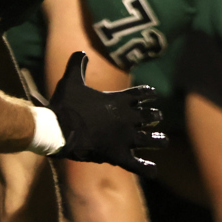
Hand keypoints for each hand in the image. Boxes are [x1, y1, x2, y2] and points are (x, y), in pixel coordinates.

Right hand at [50, 52, 165, 174]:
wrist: (57, 130)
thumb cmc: (65, 105)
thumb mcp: (71, 81)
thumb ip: (77, 65)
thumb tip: (80, 52)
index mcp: (119, 100)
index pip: (142, 93)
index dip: (148, 93)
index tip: (152, 94)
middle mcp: (127, 118)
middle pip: (150, 116)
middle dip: (155, 117)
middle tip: (156, 119)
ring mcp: (125, 138)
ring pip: (150, 140)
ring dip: (158, 140)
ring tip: (164, 141)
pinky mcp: (118, 155)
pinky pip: (137, 164)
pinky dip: (146, 168)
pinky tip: (153, 170)